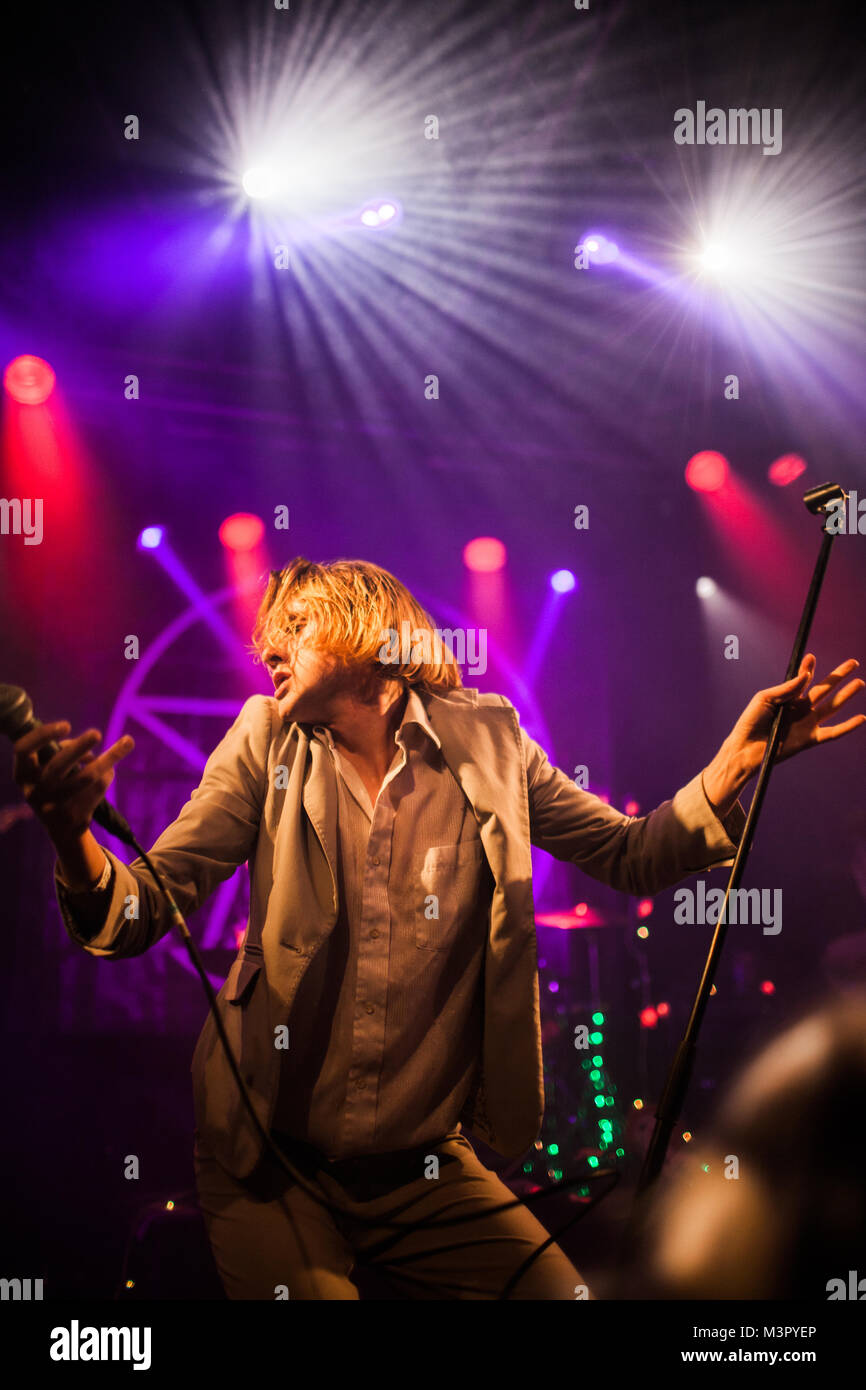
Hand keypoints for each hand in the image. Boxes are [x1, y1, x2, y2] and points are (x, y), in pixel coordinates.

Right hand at [12, 721, 134, 846]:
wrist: (61, 830)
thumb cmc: (54, 788)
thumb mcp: (44, 772)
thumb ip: (57, 753)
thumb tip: (91, 738)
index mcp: (23, 775)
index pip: (23, 750)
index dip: (42, 736)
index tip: (67, 725)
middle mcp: (35, 790)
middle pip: (58, 766)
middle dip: (79, 748)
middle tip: (97, 734)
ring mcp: (55, 805)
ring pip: (85, 777)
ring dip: (108, 758)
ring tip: (128, 741)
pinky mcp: (76, 815)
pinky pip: (97, 787)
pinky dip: (107, 774)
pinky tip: (109, 768)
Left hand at [730, 654, 865, 777]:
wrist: (745, 749)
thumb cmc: (750, 723)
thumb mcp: (765, 699)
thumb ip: (787, 688)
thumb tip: (806, 676)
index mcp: (788, 697)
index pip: (804, 679)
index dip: (808, 668)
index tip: (811, 657)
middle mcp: (800, 708)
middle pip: (824, 689)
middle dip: (838, 675)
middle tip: (853, 663)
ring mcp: (807, 723)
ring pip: (832, 706)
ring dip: (847, 694)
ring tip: (860, 682)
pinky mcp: (810, 739)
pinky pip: (833, 732)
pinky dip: (848, 726)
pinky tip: (862, 718)